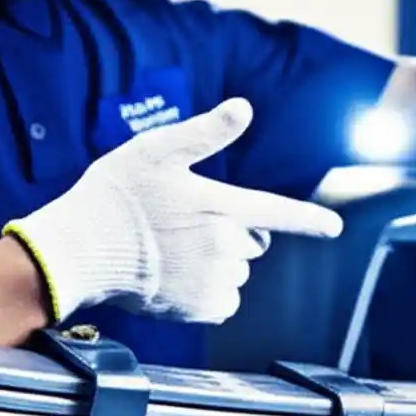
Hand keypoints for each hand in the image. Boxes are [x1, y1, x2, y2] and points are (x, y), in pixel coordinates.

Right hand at [4, 98, 342, 323]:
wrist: (81, 251)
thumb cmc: (115, 196)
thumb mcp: (156, 151)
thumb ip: (205, 134)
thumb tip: (245, 107)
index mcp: (220, 205)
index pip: (277, 212)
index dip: (309, 220)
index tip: (334, 228)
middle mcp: (225, 245)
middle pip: (251, 243)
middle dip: (231, 234)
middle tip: (185, 226)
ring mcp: (215, 279)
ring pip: (236, 271)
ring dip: (217, 264)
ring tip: (173, 253)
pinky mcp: (202, 308)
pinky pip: (224, 301)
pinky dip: (208, 293)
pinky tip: (176, 280)